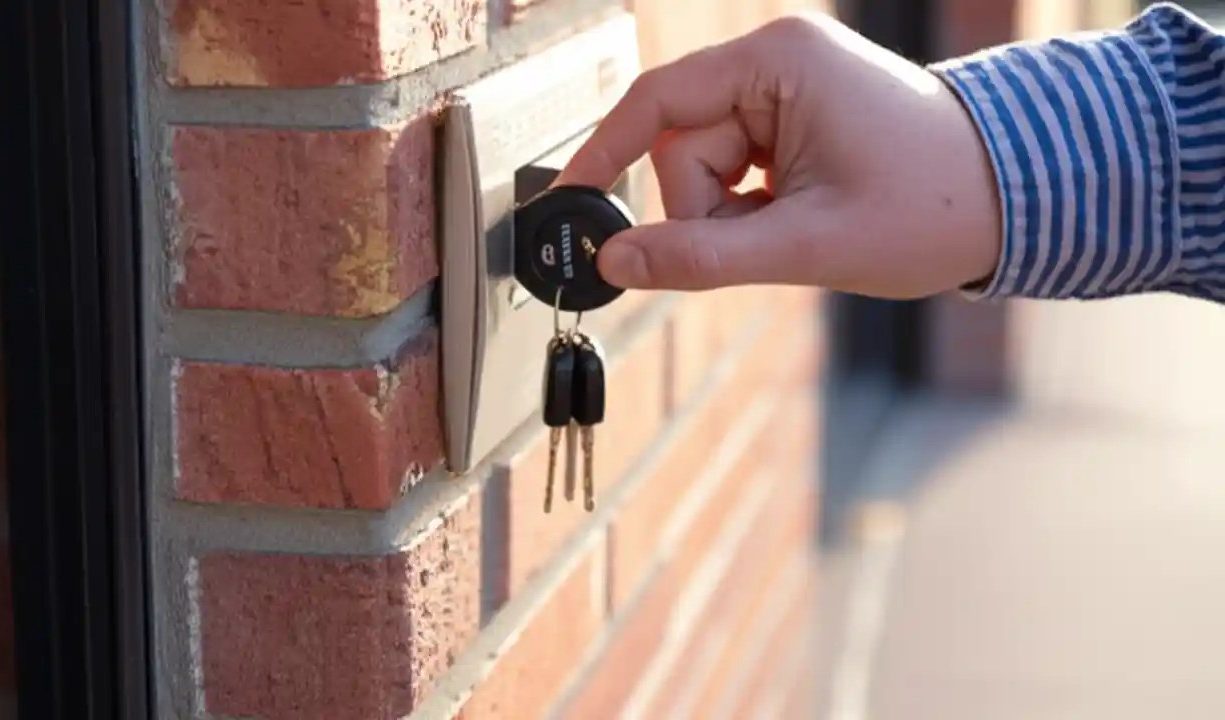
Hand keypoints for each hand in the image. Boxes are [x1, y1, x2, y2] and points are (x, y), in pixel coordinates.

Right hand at [555, 13, 1000, 298]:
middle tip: (763, 245)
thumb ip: (701, 258)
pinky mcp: (799, 113)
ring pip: (707, 163)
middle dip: (704, 208)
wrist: (1018, 197)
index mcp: (777, 63)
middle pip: (682, 144)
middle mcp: (777, 60)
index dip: (604, 156)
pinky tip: (800, 219)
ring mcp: (789, 85)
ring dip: (731, 214)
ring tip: (796, 234)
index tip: (567, 203)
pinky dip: (752, 207)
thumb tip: (615, 265)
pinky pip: (738, 165)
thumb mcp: (805, 244)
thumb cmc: (931, 208)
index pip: (656, 103)